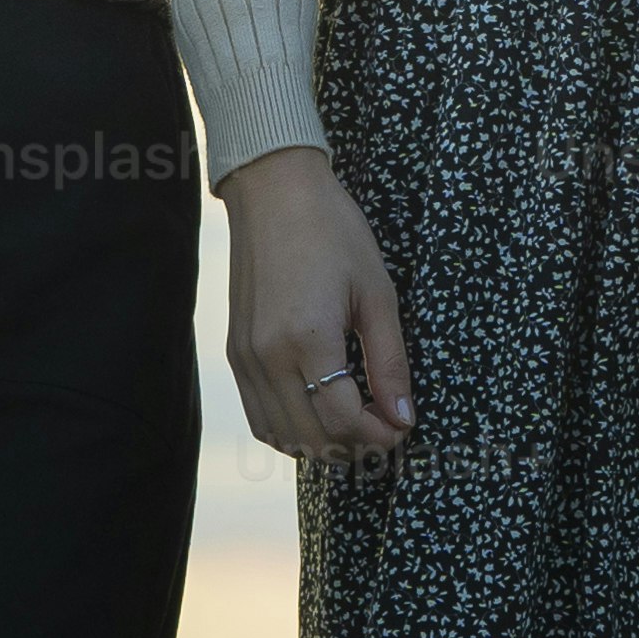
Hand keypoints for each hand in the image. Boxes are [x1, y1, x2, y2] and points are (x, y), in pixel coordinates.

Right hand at [215, 146, 414, 462]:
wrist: (273, 192)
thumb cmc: (332, 230)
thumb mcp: (377, 292)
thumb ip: (389, 361)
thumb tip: (403, 416)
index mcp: (306, 339)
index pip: (342, 420)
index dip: (378, 436)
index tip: (401, 427)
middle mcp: (267, 357)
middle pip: (310, 438)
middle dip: (354, 446)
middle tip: (384, 429)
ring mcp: (245, 358)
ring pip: (280, 436)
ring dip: (320, 445)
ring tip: (355, 426)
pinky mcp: (235, 352)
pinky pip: (258, 414)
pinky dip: (289, 429)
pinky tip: (317, 414)